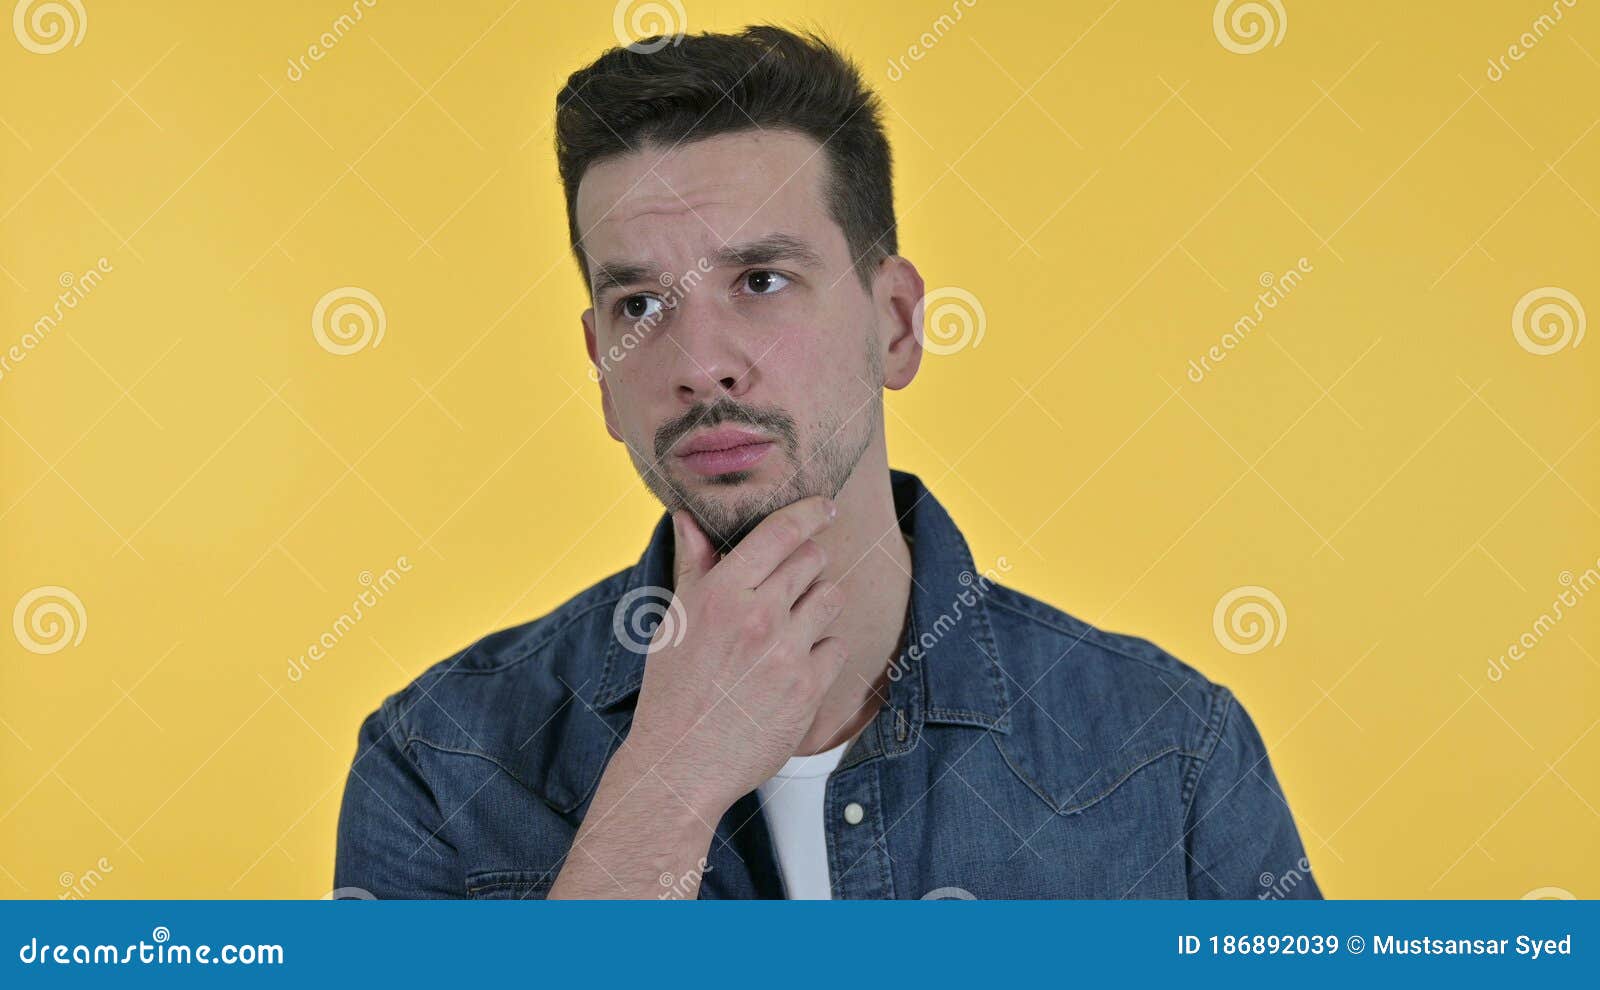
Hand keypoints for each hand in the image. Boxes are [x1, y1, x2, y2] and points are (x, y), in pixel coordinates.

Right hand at [623, 495, 848, 817]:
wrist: (683, 762)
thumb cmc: (674, 689)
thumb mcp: (676, 620)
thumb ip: (694, 565)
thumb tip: (688, 517)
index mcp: (721, 593)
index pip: (781, 532)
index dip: (811, 512)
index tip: (827, 507)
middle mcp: (757, 617)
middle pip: (812, 561)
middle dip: (808, 565)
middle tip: (792, 585)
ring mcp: (786, 653)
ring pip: (831, 599)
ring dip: (818, 606)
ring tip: (790, 628)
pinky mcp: (809, 688)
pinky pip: (836, 646)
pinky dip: (822, 651)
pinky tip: (793, 666)